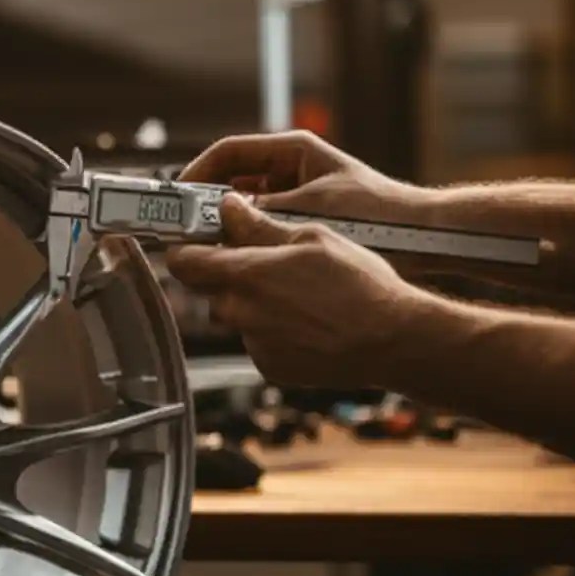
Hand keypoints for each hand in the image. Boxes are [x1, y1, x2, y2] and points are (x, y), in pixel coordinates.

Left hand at [166, 194, 432, 386]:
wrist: (391, 341)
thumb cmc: (358, 285)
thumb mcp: (310, 237)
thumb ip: (259, 226)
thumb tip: (229, 208)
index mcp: (244, 274)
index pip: (183, 261)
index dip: (186, 247)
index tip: (196, 239)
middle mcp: (240, 313)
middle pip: (210, 288)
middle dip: (228, 272)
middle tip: (264, 261)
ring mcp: (254, 344)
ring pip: (237, 314)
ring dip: (254, 302)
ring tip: (298, 294)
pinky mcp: (271, 367)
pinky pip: (258, 341)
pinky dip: (273, 330)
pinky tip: (308, 321)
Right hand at [178, 131, 428, 222]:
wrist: (424, 237)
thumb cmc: (377, 215)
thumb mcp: (309, 211)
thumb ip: (260, 214)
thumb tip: (217, 223)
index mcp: (293, 150)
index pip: (228, 152)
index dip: (198, 172)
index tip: (178, 198)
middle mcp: (292, 168)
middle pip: (232, 179)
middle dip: (208, 204)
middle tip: (187, 228)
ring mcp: (298, 193)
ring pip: (246, 206)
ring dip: (228, 225)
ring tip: (211, 247)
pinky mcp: (305, 218)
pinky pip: (265, 225)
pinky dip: (250, 238)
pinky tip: (240, 259)